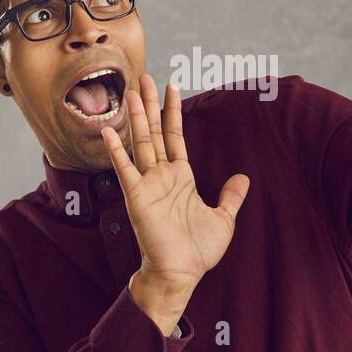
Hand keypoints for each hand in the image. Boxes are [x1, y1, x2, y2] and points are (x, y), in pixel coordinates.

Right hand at [100, 75, 249, 307]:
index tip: (172, 88)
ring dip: (135, 117)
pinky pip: (124, 168)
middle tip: (145, 78)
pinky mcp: (136, 196)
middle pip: (153, 132)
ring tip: (129, 92)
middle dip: (150, 105)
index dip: (173, 112)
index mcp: (180, 178)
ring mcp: (147, 184)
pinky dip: (116, 149)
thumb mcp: (223, 218)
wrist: (180, 274)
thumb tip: (243, 178)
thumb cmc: (197, 251)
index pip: (175, 136)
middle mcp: (161, 176)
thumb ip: (230, 196)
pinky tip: (109, 130)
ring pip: (140, 142)